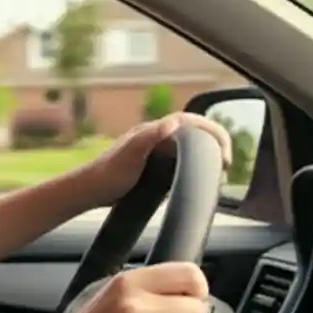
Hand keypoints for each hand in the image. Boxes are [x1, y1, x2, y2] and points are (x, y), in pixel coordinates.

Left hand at [76, 112, 232, 206]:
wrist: (86, 191)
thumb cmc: (106, 175)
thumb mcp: (130, 155)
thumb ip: (150, 136)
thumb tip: (174, 122)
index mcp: (153, 131)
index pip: (191, 121)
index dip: (212, 131)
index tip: (225, 151)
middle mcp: (154, 137)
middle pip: (193, 132)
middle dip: (213, 142)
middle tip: (226, 163)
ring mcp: (153, 151)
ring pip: (187, 146)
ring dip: (205, 154)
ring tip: (219, 169)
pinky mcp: (150, 165)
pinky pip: (179, 160)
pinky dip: (193, 165)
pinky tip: (196, 178)